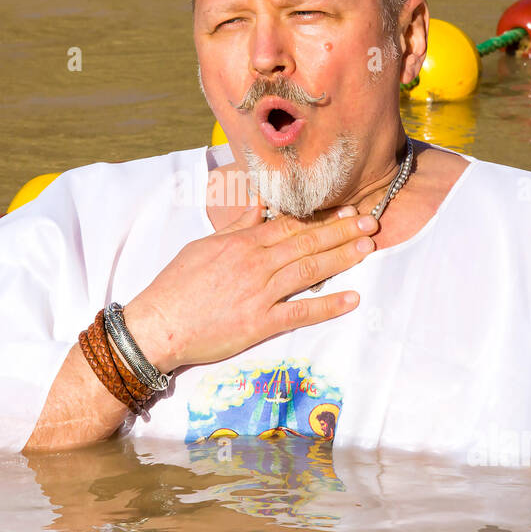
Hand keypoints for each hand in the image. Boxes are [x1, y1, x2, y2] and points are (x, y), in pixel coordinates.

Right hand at [121, 201, 377, 371]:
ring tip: (367, 249)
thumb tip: (259, 206)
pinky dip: (328, 305)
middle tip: (371, 224)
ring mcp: (259, 293)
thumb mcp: (203, 246)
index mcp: (242, 243)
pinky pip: (300, 312)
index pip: (290, 225)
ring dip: (341, 258)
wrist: (159, 325)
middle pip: (306, 242)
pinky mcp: (260, 323)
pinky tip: (351, 298)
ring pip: (309, 270)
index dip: (322, 218)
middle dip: (342, 232)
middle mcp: (255, 263)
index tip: (347, 212)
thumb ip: (236, 227)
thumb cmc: (176, 286)